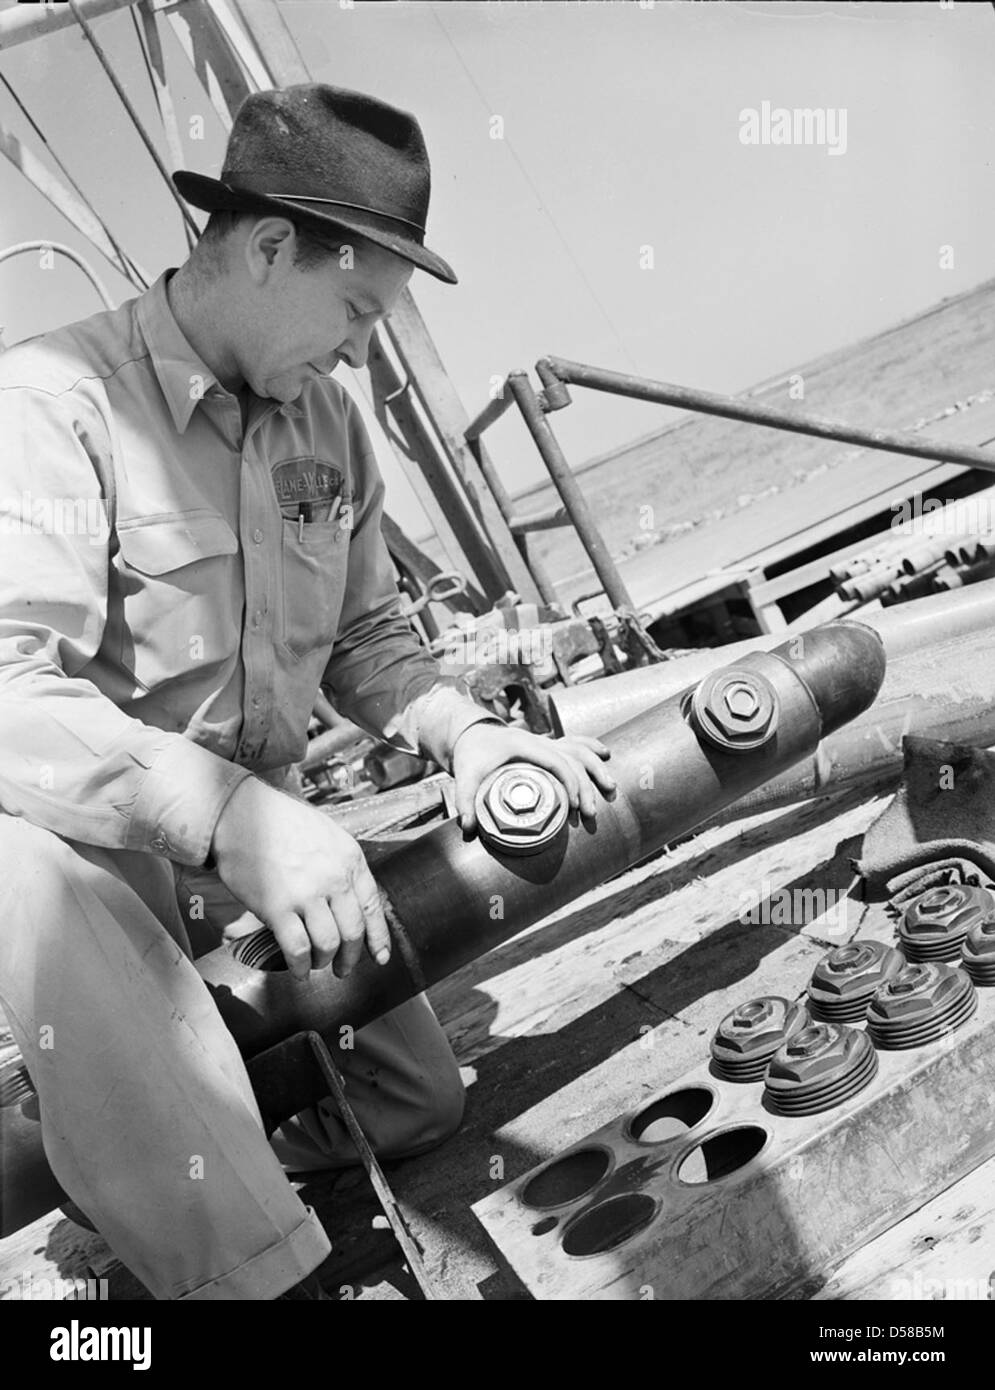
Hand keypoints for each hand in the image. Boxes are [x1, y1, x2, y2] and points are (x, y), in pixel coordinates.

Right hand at [211, 778, 390, 981]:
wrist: (240, 813)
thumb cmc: (280, 822)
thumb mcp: (327, 835)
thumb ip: (342, 866)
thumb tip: (349, 901)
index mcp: (350, 859)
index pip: (373, 907)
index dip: (378, 938)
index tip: (379, 956)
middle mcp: (334, 878)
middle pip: (353, 932)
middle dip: (350, 958)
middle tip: (343, 969)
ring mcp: (307, 894)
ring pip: (328, 945)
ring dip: (323, 962)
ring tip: (314, 965)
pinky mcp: (277, 907)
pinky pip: (297, 948)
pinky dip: (300, 966)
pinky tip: (297, 969)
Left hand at [451, 722, 615, 833]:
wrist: (471, 733)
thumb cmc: (470, 754)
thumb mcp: (464, 775)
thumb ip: (464, 800)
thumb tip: (467, 827)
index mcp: (523, 746)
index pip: (555, 761)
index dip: (568, 783)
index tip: (572, 806)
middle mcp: (538, 741)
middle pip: (572, 758)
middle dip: (586, 785)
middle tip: (590, 813)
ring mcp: (545, 742)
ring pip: (578, 749)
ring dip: (595, 767)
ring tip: (610, 788)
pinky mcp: (547, 746)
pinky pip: (574, 743)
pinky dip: (590, 748)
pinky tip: (606, 754)